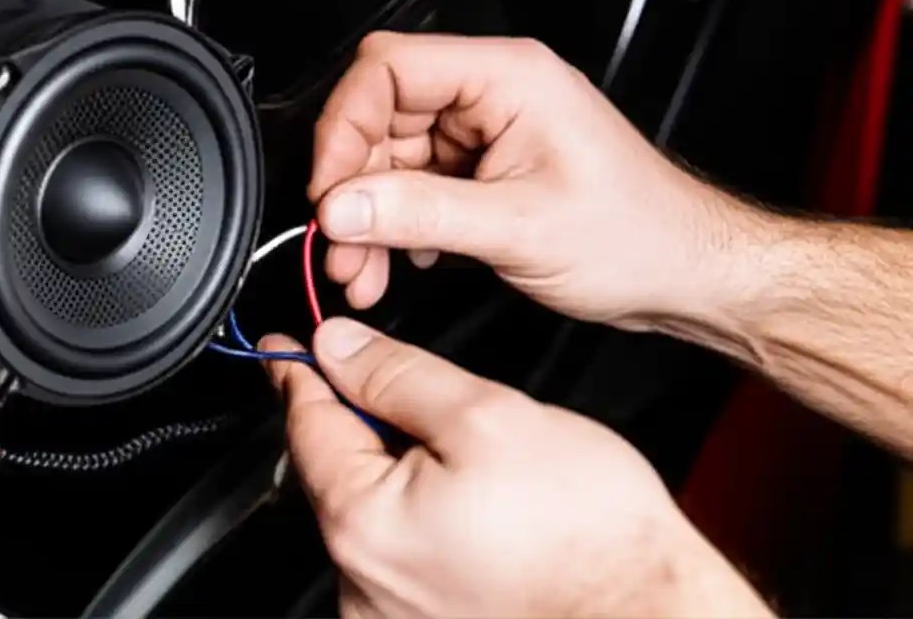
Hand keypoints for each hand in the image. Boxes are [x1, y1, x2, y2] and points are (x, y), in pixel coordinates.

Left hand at [260, 321, 770, 617]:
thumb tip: (337, 347)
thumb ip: (397, 375)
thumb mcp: (487, 417)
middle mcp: (363, 582)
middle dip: (363, 423)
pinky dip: (420, 522)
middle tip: (416, 396)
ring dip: (397, 477)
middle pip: (334, 472)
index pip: (307, 426)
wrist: (652, 615)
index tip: (286, 351)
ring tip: (476, 468)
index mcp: (364, 522)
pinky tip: (478, 514)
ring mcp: (390, 615)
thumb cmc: (589, 535)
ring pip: (369, 515)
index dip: (299, 373)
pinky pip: (399, 557)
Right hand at [310, 31, 758, 328]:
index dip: (346, 127)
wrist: (682, 274)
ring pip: (390, 160)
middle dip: (352, 187)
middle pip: (381, 118)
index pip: (388, 70)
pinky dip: (394, 227)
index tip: (330, 188)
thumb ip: (420, 212)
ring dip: (367, 218)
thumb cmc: (637, 236)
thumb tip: (342, 205)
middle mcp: (492, 95)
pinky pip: (414, 187)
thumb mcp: (518, 227)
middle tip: (340, 244)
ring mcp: (486, 132)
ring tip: (361, 270)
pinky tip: (397, 262)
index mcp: (507, 78)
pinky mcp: (483, 170)